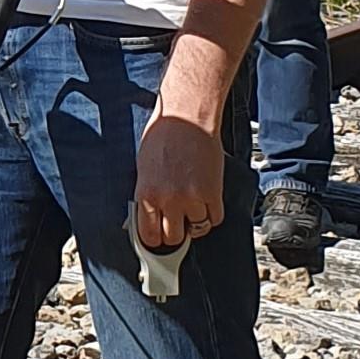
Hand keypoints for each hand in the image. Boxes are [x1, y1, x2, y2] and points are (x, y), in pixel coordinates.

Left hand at [132, 110, 224, 250]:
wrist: (187, 118)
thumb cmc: (163, 136)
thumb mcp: (143, 169)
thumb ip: (146, 195)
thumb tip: (145, 215)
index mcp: (147, 194)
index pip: (148, 236)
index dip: (154, 240)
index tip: (157, 238)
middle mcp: (169, 200)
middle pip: (173, 238)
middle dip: (174, 234)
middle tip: (176, 225)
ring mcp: (193, 198)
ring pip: (197, 230)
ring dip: (195, 223)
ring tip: (192, 209)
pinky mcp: (213, 192)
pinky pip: (215, 219)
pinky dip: (212, 216)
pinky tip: (206, 206)